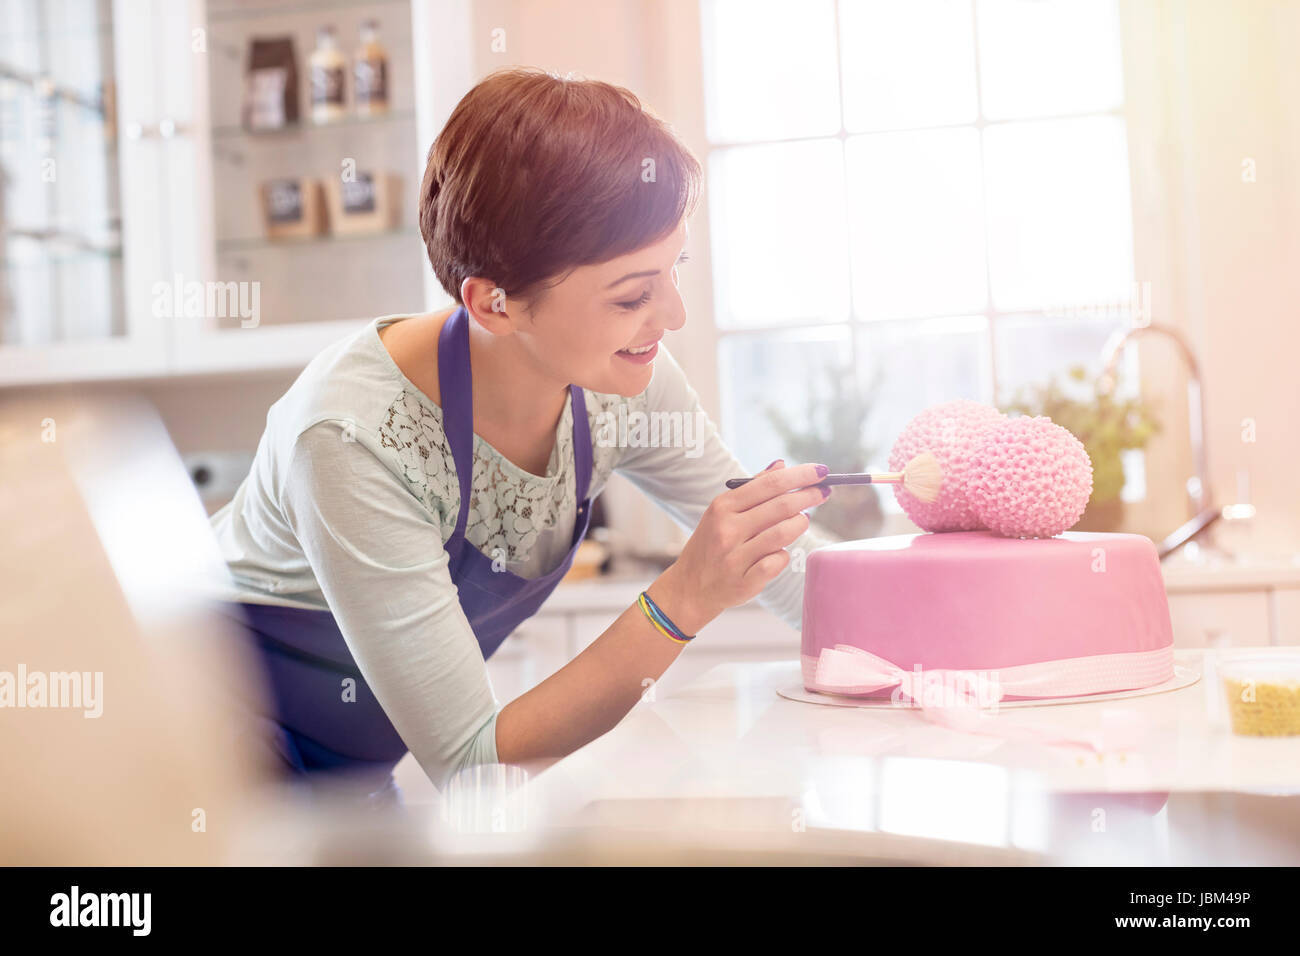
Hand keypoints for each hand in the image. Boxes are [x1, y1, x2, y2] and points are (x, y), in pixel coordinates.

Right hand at [648, 460, 828, 634]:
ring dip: (799, 524)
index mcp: (722, 507)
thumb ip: (752, 489)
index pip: (769, 484)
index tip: (821, 471)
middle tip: (825, 492)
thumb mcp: (722, 512)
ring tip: (801, 521)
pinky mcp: (745, 581)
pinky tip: (778, 552)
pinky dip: (784, 554)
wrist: (690, 588)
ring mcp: (735, 557)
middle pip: (781, 506)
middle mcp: (727, 529)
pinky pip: (778, 561)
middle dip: (809, 496)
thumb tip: (781, 465)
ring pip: (783, 533)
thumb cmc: (712, 544)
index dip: (800, 475)